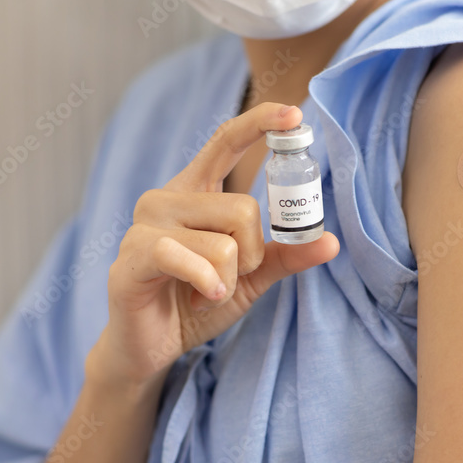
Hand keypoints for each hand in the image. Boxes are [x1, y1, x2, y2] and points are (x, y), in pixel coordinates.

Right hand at [91, 102, 339, 387]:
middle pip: (243, 209)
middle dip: (251, 256)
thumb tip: (330, 241)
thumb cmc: (196, 303)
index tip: (295, 114)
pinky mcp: (132, 258)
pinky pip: (186, 258)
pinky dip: (207, 284)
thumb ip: (284, 255)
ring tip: (204, 294)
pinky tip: (199, 300)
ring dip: (226, 280)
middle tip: (227, 280)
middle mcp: (165, 198)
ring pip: (223, 243)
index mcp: (193, 192)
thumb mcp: (250, 277)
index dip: (259, 123)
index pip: (225, 142)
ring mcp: (144, 225)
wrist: (152, 347)